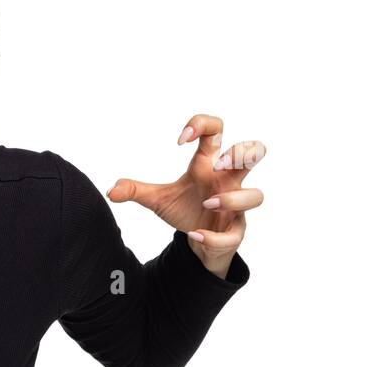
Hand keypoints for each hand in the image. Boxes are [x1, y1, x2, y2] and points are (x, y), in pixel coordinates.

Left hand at [107, 114, 266, 278]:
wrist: (198, 241)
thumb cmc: (186, 209)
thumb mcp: (157, 200)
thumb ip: (136, 191)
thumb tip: (111, 191)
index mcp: (209, 166)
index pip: (217, 131)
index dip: (203, 125)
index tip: (181, 139)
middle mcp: (227, 182)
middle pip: (253, 154)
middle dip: (243, 153)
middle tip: (220, 163)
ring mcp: (235, 207)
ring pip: (255, 196)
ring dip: (232, 199)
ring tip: (206, 203)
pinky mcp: (234, 232)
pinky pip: (235, 234)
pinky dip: (214, 236)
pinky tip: (195, 235)